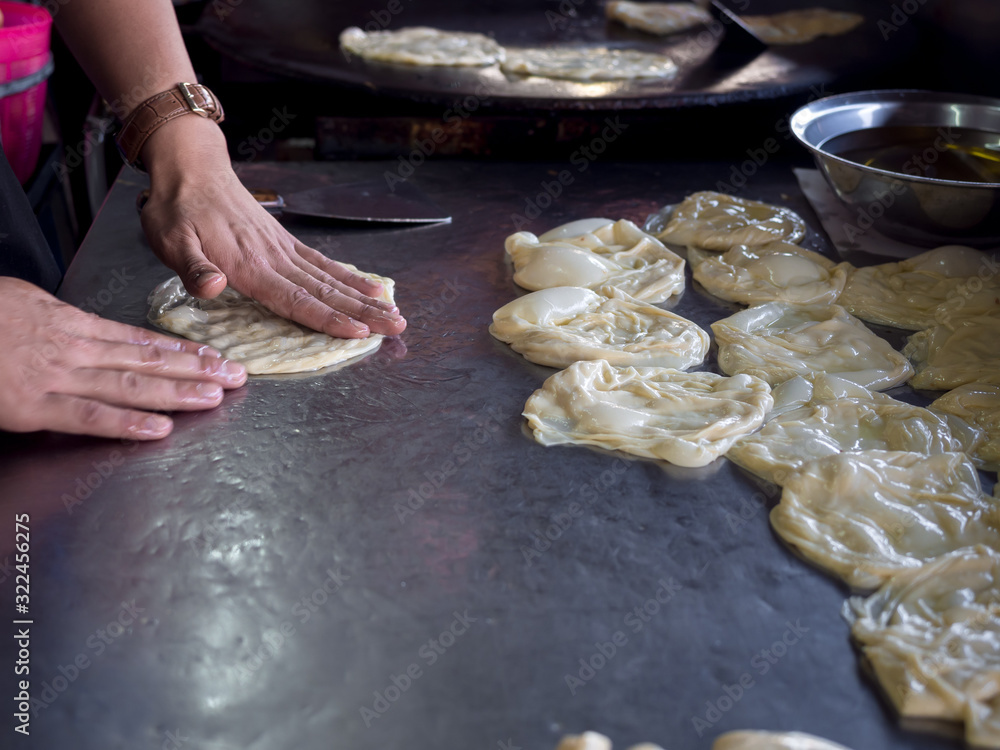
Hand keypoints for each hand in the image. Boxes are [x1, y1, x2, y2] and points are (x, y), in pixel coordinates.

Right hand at [0, 278, 246, 439]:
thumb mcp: (22, 303)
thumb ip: (58, 321)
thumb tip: (85, 330)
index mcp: (69, 323)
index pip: (139, 339)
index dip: (182, 350)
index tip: (216, 357)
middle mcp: (72, 347)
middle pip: (147, 359)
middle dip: (197, 369)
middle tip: (238, 376)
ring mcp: (55, 376)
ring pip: (130, 384)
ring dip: (177, 391)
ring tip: (216, 396)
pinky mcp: (32, 405)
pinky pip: (88, 415)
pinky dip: (127, 423)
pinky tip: (160, 428)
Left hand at [138, 116, 405, 339]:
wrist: (191, 167)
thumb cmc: (178, 209)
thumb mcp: (170, 240)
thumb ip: (194, 269)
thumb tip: (213, 288)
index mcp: (248, 266)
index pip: (295, 299)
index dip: (328, 319)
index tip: (358, 333)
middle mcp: (274, 259)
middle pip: (326, 292)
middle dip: (363, 312)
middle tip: (397, 326)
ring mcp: (284, 250)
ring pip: (330, 280)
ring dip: (364, 299)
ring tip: (394, 313)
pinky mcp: (286, 243)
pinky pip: (323, 263)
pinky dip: (349, 278)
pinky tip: (370, 289)